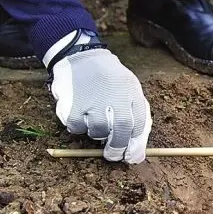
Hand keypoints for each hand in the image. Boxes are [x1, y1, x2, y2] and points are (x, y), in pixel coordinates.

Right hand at [47, 35, 150, 162]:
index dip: (136, 146)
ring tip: (95, 118)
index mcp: (132, 94)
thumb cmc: (110, 78)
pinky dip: (79, 127)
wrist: (82, 57)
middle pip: (121, 133)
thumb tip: (137, 150)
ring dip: (98, 133)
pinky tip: (81, 113)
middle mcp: (115, 99)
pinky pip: (77, 128)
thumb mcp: (131, 89)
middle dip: (118, 149)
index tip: (132, 156)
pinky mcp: (72, 107)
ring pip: (98, 133)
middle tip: (114, 156)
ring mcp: (93, 104)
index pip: (139, 127)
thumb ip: (137, 115)